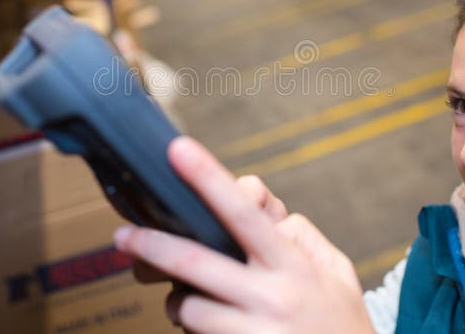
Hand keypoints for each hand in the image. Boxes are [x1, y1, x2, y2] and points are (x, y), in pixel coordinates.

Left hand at [114, 136, 372, 333]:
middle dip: (152, 245)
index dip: (209, 179)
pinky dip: (194, 329)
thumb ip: (300, 236)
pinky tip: (212, 327)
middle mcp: (270, 298)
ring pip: (188, 307)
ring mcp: (254, 333)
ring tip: (190, 301)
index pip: (244, 214)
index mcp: (293, 267)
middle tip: (122, 235)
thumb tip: (263, 209)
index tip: (179, 150)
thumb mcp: (336, 272)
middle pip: (195, 263)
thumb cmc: (342, 325)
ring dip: (179, 301)